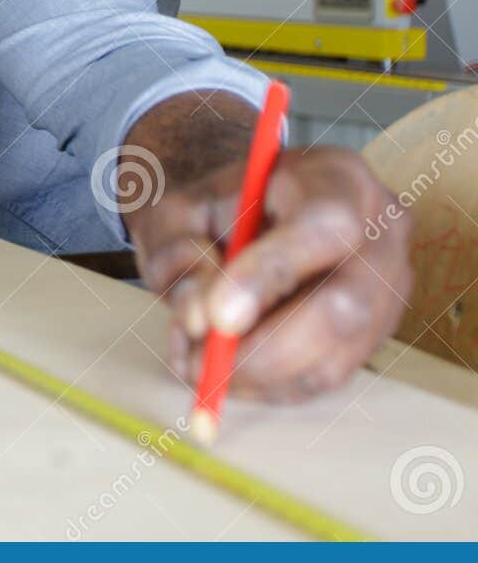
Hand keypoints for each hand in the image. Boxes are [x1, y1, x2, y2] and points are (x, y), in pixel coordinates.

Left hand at [127, 145, 412, 402]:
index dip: (272, 275)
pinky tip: (222, 367)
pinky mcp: (372, 337)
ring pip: (333, 358)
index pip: (324, 226)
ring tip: (195, 359)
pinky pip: (321, 379)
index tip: (217, 317)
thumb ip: (178, 251)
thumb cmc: (210, 211)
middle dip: (263, 348)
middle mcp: (380, 233)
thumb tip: (202, 319)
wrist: (237, 217)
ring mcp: (387, 291)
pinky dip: (263, 386)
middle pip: (345, 305)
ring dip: (254, 374)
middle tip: (197, 361)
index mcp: (335, 177)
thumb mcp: (175, 212)